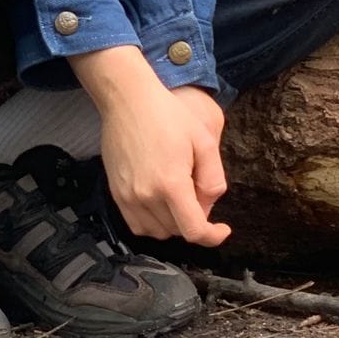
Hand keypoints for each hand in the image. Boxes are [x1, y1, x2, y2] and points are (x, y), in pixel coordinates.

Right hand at [100, 83, 228, 245]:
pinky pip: (137, 224)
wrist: (128, 101)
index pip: (193, 230)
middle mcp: (146, 196)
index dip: (212, 236)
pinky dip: (153, 223)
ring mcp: (127, 196)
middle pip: (177, 231)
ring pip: (157, 232)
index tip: (222, 229)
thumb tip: (209, 206)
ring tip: (181, 197)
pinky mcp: (116, 193)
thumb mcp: (204, 142)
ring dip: (174, 224)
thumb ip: (213, 179)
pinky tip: (163, 203)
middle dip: (194, 221)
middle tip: (199, 195)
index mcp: (170, 184)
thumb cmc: (168, 116)